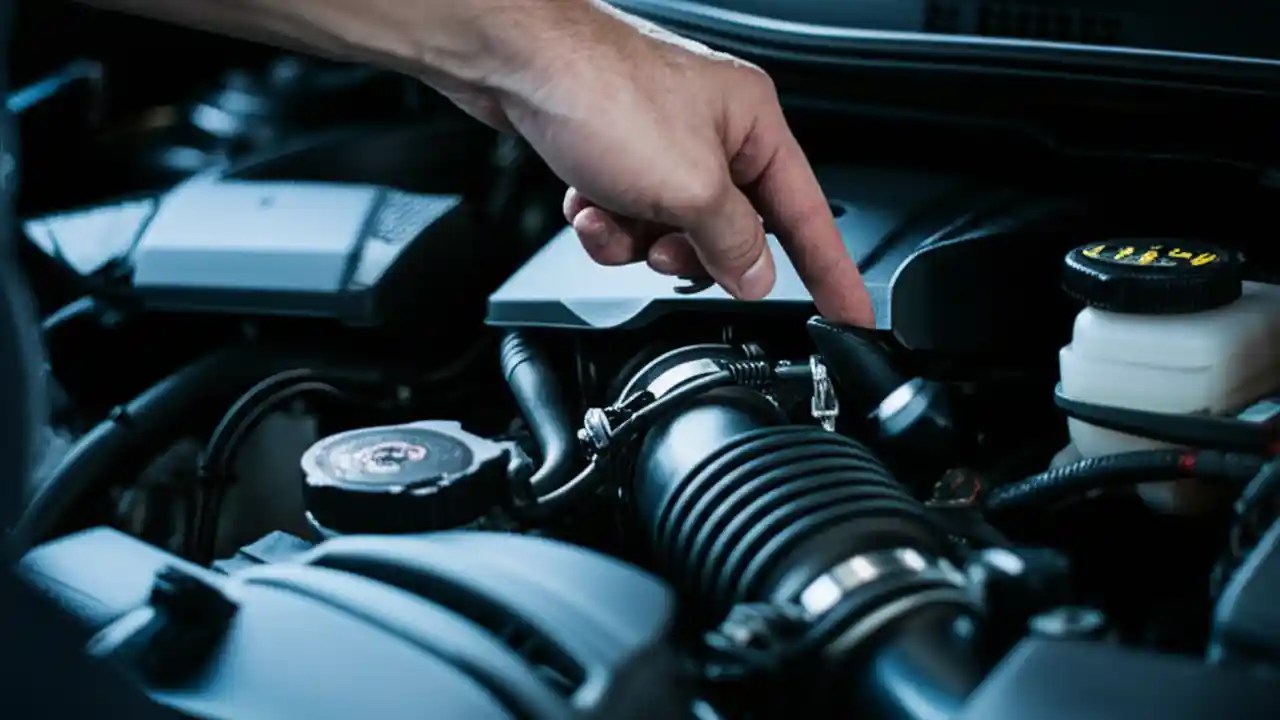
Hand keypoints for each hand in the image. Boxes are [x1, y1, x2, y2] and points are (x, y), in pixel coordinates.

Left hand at [441, 1, 873, 325]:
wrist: (513, 61)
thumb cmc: (600, 89)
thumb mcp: (689, 187)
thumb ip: (733, 242)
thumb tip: (757, 275)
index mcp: (751, 124)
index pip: (808, 214)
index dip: (832, 271)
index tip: (850, 312)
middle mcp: (712, 130)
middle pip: (729, 232)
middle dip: (690, 253)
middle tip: (668, 248)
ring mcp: (660, 143)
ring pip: (670, 232)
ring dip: (636, 239)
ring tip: (611, 216)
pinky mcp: (615, 154)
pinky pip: (627, 219)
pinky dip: (605, 222)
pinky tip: (586, 202)